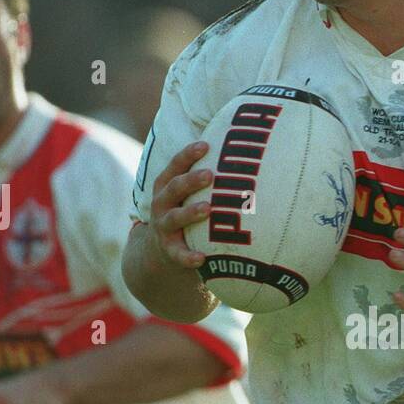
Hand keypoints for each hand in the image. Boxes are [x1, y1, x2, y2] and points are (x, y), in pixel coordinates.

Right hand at [149, 141, 212, 268]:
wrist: (161, 249)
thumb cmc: (185, 211)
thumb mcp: (187, 194)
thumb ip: (205, 177)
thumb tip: (243, 153)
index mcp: (166, 186)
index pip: (175, 166)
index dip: (188, 155)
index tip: (206, 145)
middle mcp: (162, 204)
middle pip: (174, 188)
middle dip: (191, 180)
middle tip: (210, 174)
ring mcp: (163, 227)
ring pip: (174, 218)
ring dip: (189, 212)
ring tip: (207, 209)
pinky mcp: (169, 250)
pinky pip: (178, 254)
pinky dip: (188, 256)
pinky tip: (202, 258)